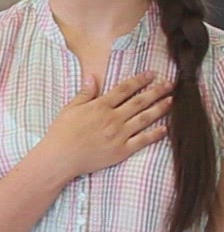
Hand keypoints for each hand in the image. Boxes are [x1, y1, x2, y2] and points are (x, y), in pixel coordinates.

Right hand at [35, 72, 172, 180]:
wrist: (60, 158)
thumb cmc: (61, 133)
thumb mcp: (69, 109)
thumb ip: (84, 93)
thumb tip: (92, 76)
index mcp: (100, 107)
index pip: (124, 89)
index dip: (140, 80)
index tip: (152, 74)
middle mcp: (113, 118)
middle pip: (139, 102)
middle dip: (156, 91)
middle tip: (169, 84)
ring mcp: (119, 135)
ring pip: (145, 118)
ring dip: (160, 109)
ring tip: (171, 101)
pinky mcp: (122, 150)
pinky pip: (142, 140)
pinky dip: (155, 134)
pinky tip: (165, 128)